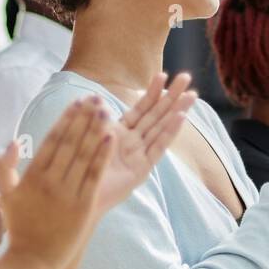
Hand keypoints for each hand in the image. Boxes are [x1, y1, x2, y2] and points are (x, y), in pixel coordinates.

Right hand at [0, 96, 116, 268]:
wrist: (33, 259)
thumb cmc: (19, 226)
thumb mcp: (5, 196)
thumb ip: (3, 168)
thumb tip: (11, 142)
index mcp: (33, 176)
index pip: (52, 140)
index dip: (66, 118)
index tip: (76, 101)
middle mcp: (51, 181)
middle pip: (70, 142)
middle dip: (84, 118)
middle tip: (95, 97)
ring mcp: (68, 193)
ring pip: (84, 155)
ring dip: (95, 130)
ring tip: (106, 110)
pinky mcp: (84, 206)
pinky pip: (95, 175)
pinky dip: (103, 155)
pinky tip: (111, 136)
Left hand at [94, 72, 196, 213]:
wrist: (77, 193)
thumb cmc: (80, 167)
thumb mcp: (87, 135)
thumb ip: (95, 118)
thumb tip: (94, 97)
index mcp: (121, 133)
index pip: (141, 108)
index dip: (152, 92)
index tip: (163, 74)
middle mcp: (134, 142)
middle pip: (157, 114)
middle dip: (172, 96)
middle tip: (187, 78)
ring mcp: (140, 155)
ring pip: (162, 128)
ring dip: (177, 110)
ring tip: (192, 95)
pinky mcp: (142, 169)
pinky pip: (158, 147)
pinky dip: (170, 132)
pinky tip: (181, 118)